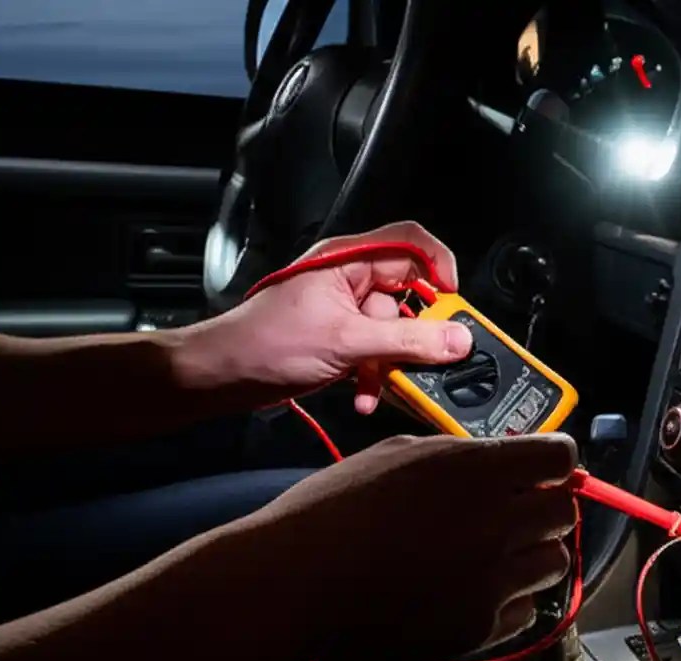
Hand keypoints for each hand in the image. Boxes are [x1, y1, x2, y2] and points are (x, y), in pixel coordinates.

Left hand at [179, 221, 470, 412]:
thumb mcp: (347, 343)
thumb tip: (459, 340)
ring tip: (381, 386)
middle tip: (427, 357)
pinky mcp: (341, 340)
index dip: (440, 266)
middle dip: (415, 333)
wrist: (221, 376)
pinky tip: (364, 396)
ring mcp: (346, 311)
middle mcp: (350, 279)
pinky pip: (376, 353)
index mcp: (349, 260)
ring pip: (394, 331)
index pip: (411, 244)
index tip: (453, 303)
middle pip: (409, 295)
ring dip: (392, 363)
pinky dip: (375, 375)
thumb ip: (407, 341)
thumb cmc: (269, 344)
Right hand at [237, 432, 578, 660]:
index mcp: (478, 471)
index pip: (560, 458)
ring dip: (532, 554)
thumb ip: (462, 457)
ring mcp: (491, 581)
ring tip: (492, 553)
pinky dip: (506, 599)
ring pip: (552, 563)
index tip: (547, 468)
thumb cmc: (333, 511)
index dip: (555, 461)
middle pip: (564, 513)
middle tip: (517, 511)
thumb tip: (500, 460)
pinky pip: (523, 610)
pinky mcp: (479, 628)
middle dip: (545, 507)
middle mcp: (496, 524)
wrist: (294, 582)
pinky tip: (468, 589)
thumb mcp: (400, 454)